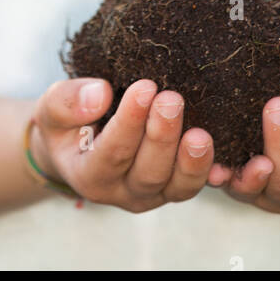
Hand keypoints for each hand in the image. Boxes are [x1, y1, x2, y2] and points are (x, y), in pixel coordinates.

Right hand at [30, 77, 215, 212]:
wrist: (77, 142)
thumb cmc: (67, 122)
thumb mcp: (52, 107)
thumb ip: (68, 102)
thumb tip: (100, 94)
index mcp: (89, 175)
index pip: (111, 153)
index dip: (129, 123)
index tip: (144, 87)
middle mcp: (122, 192)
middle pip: (148, 172)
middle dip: (162, 137)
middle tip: (172, 99)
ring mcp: (152, 192)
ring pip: (177, 186)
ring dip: (192, 161)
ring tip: (201, 134)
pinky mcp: (174, 186)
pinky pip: (196, 183)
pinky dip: (212, 171)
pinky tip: (227, 155)